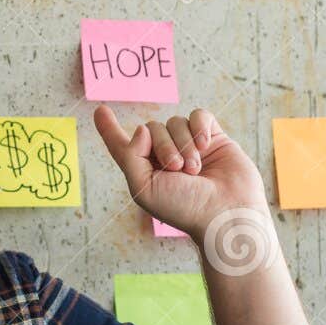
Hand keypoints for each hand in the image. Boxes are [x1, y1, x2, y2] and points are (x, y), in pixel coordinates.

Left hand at [93, 104, 268, 238]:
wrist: (226, 213)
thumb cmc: (184, 208)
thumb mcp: (144, 188)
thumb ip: (130, 156)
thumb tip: (141, 129)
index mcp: (146, 170)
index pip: (124, 145)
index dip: (109, 128)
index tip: (99, 111)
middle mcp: (166, 156)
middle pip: (152, 128)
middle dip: (163, 146)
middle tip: (177, 169)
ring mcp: (191, 146)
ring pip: (176, 122)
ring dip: (184, 144)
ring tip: (195, 170)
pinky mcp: (214, 139)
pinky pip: (199, 115)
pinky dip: (199, 126)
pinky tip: (206, 144)